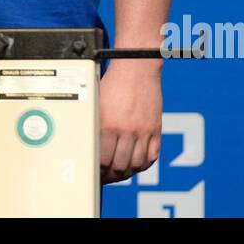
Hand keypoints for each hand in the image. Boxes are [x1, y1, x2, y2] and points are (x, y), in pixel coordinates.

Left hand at [98, 61, 162, 183]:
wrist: (136, 67)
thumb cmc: (113, 82)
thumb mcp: (97, 103)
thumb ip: (94, 125)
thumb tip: (86, 146)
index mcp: (108, 123)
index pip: (102, 159)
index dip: (97, 170)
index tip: (93, 172)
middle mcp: (127, 129)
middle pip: (120, 166)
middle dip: (111, 175)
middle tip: (105, 176)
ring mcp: (144, 131)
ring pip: (137, 165)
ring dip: (127, 172)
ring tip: (119, 172)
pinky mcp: (156, 129)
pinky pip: (152, 156)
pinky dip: (144, 164)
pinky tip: (136, 164)